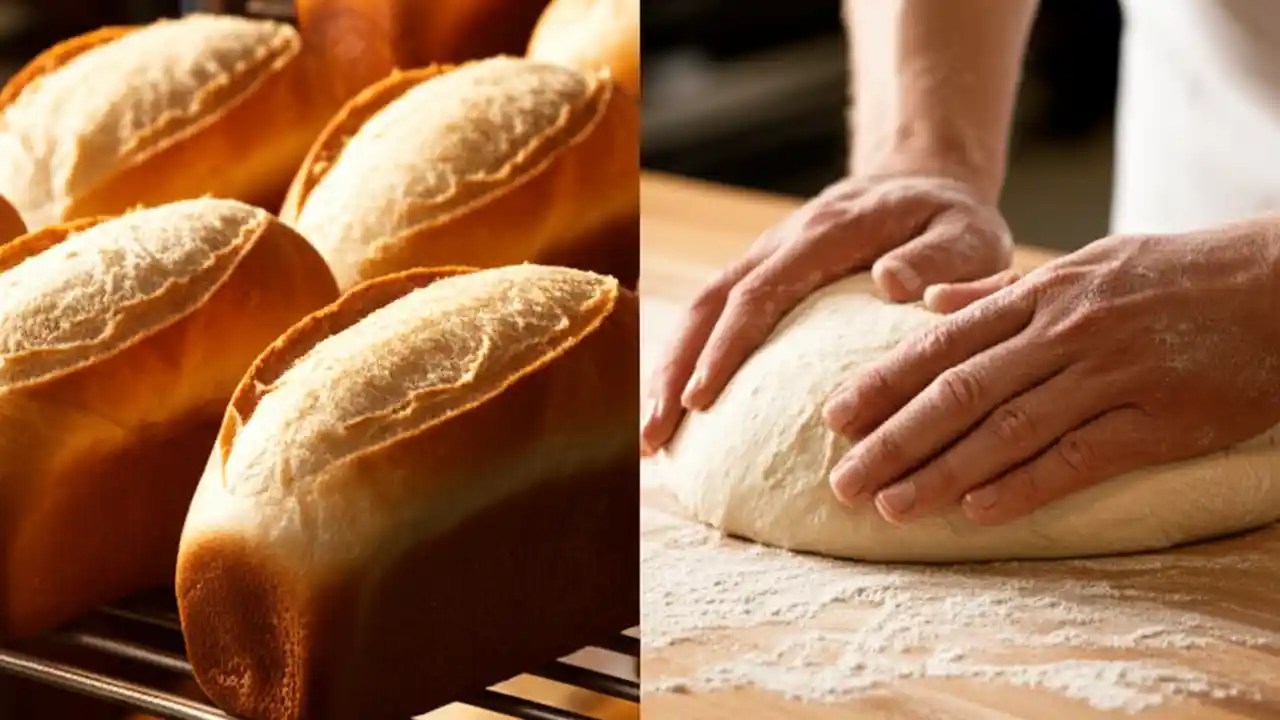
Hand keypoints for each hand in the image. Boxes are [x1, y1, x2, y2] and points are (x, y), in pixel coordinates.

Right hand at [642, 174, 1012, 454]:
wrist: (921, 183)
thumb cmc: (951, 222)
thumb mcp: (967, 233)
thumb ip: (939, 258)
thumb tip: (888, 282)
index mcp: (823, 234)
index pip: (760, 292)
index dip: (726, 346)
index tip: (698, 398)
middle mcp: (780, 243)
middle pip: (709, 304)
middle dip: (672, 371)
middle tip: (650, 438)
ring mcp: (763, 259)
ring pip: (698, 311)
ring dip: (666, 372)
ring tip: (649, 439)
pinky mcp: (761, 277)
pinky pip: (713, 317)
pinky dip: (687, 362)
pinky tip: (676, 413)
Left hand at [823, 218, 1279, 524]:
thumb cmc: (1177, 274)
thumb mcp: (1086, 264)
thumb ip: (1002, 292)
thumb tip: (929, 301)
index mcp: (1044, 295)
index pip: (943, 343)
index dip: (884, 382)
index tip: (833, 415)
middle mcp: (1066, 333)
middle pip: (960, 391)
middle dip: (894, 437)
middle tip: (841, 479)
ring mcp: (1111, 377)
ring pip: (1009, 429)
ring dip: (942, 472)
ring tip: (890, 506)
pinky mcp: (1159, 422)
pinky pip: (1080, 458)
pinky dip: (1025, 485)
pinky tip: (978, 511)